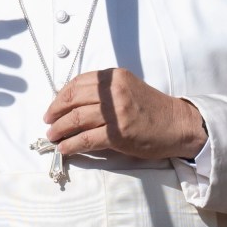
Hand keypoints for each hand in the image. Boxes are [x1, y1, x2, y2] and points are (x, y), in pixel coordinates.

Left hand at [43, 68, 206, 159]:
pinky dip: (72, 144)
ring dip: (59, 129)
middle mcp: (113, 92)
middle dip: (55, 112)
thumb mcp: (127, 88)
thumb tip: (72, 102)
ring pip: (76, 119)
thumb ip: (103, 91)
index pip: (77, 83)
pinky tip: (64, 148)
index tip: (53, 107)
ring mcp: (116, 113)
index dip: (60, 96)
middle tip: (48, 122)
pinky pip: (87, 139)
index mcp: (114, 78)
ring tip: (52, 136)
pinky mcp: (119, 134)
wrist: (178, 125)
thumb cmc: (151, 108)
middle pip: (73, 100)